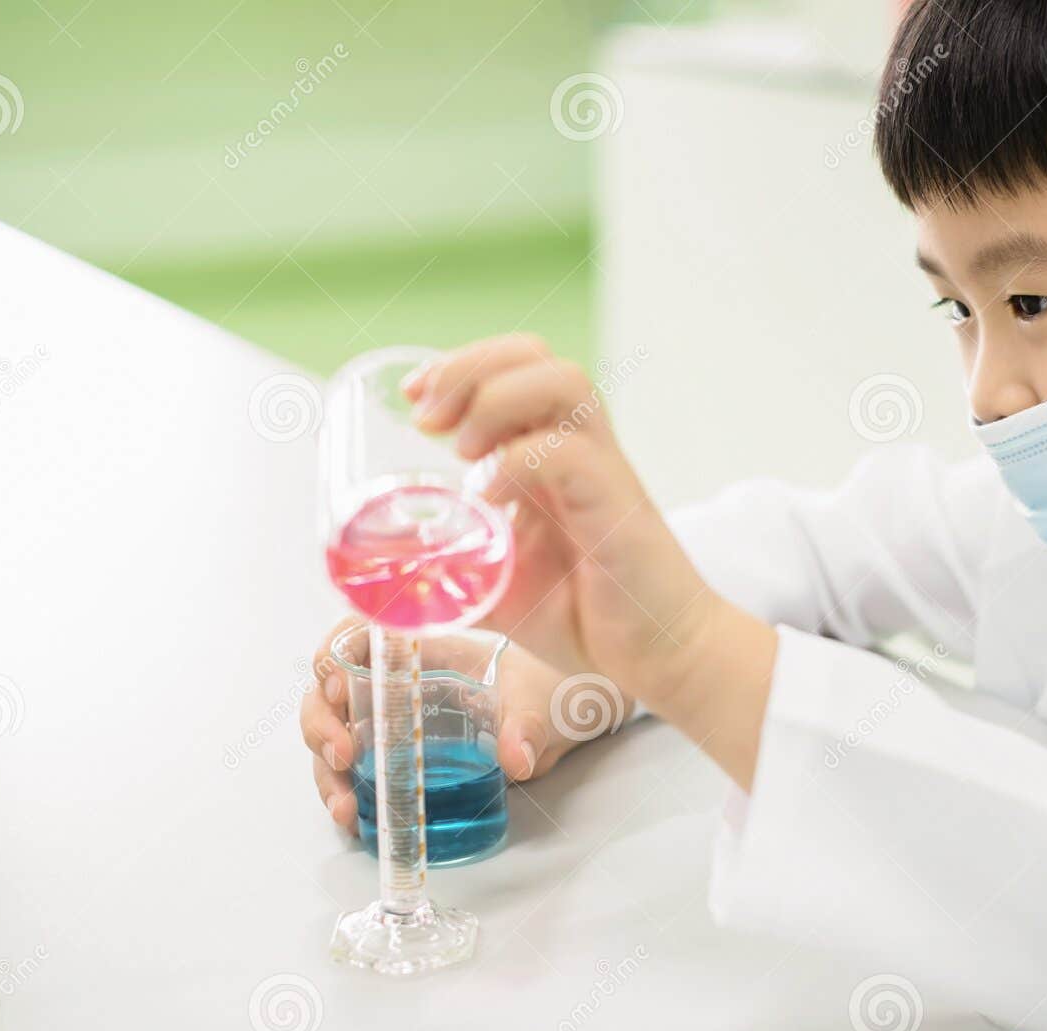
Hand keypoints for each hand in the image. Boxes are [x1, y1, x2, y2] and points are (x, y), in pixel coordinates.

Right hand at [300, 615, 589, 833]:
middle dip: (323, 722)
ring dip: (326, 769)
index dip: (334, 654)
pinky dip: (341, 792)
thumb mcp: (536, 702)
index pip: (358, 634)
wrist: (553, 720)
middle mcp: (392, 680)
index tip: (337, 686)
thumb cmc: (539, 692)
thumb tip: (518, 759)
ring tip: (344, 805)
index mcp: (421, 647)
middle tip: (343, 755)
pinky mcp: (389, 757)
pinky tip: (350, 818)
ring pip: (331, 734)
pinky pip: (348, 770)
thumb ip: (526, 725)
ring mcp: (386, 719)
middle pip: (329, 689)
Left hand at [402, 334, 716, 706]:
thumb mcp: (502, 593)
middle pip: (535, 357)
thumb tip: (386, 592)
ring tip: (464, 451)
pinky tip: (492, 497)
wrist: (661, 656)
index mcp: (553, 456)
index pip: (516, 368)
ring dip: (497, 400)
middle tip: (426, 418)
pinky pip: (570, 453)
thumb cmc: (591, 619)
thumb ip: (454, 579)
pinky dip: (518, 462)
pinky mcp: (617, 505)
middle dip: (468, 369)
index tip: (415, 398)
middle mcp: (581, 449)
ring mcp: (602, 471)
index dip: (461, 367)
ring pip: (561, 381)